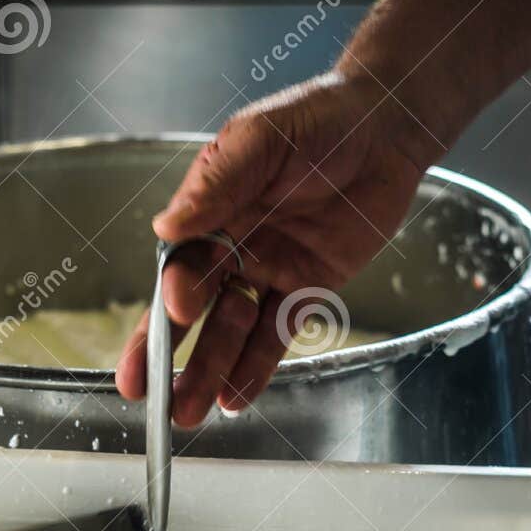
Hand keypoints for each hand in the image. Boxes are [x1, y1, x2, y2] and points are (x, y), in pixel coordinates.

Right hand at [115, 71, 438, 426]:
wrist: (385, 128)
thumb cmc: (317, 119)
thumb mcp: (261, 139)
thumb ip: (217, 182)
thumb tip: (168, 224)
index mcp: (209, 210)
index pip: (180, 262)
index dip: (175, 291)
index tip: (177, 310)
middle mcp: (231, 245)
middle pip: (191, 310)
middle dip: (164, 352)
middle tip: (145, 392)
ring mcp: (267, 271)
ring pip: (230, 332)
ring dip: (208, 371)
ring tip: (190, 412)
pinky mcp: (305, 289)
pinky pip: (275, 337)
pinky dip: (254, 369)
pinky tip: (234, 398)